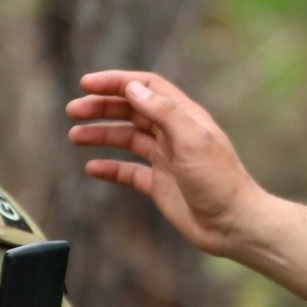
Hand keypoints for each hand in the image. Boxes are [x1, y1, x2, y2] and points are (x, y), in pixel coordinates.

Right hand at [65, 71, 262, 257]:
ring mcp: (166, 159)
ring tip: (75, 135)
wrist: (233, 224)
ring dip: (101, 134)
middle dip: (102, 107)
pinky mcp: (160, 185)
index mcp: (184, 116)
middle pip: (132, 110)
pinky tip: (92, 168)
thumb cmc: (219, 181)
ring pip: (127, 139)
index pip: (146, 87)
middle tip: (73, 110)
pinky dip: (110, 168)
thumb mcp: (192, 140)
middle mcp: (173, 134)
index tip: (87, 84)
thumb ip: (163, 112)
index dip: (117, 82)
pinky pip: (129, 171)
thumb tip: (133, 88)